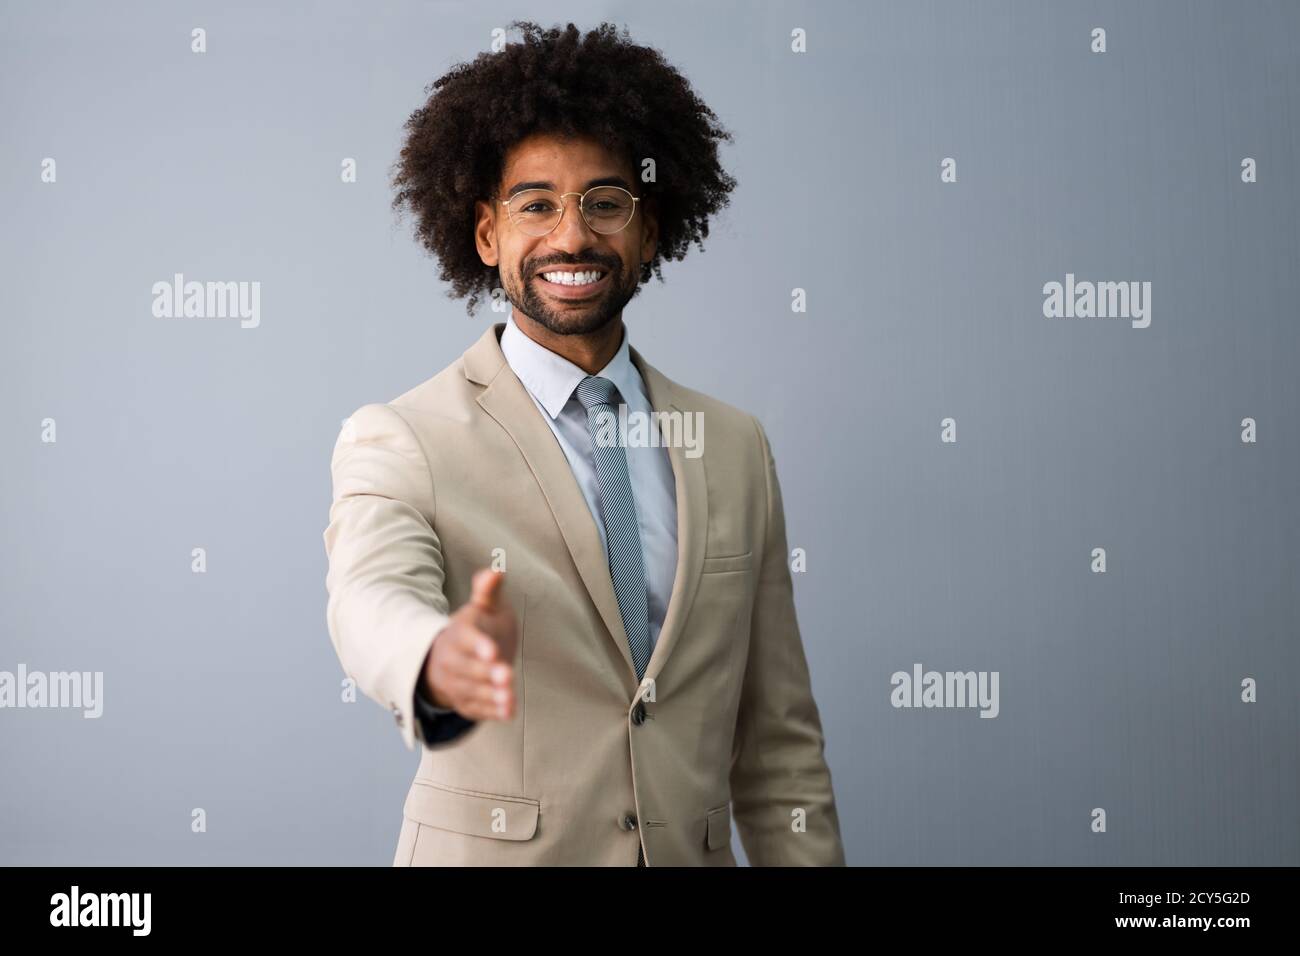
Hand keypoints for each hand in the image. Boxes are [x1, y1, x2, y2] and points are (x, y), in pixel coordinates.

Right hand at [421, 569, 518, 719]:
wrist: (456, 655)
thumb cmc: (479, 627)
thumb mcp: (484, 607)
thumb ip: (488, 592)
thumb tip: (496, 571)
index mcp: (458, 634)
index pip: (465, 640)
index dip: (478, 646)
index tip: (493, 651)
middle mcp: (452, 660)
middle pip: (466, 669)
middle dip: (486, 674)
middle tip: (507, 675)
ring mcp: (456, 683)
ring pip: (470, 691)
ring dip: (490, 696)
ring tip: (509, 698)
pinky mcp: (464, 701)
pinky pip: (474, 709)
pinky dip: (490, 712)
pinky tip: (508, 712)